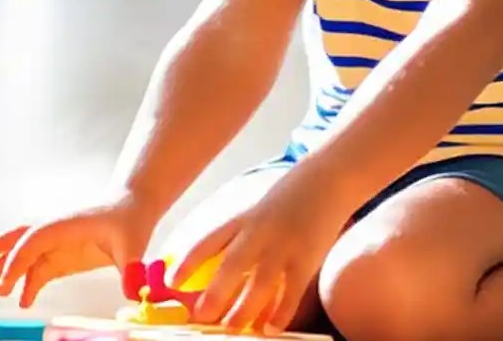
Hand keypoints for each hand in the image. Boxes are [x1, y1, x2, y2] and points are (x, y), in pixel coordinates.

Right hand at [0, 194, 159, 307]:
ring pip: (26, 253)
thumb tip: (135, 295)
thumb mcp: (135, 245)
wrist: (136, 206)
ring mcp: (59, 242)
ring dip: (10, 268)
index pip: (35, 238)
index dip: (18, 258)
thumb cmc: (132, 220)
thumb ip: (131, 270)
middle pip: (20, 236)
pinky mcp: (65, 254)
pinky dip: (29, 282)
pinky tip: (25, 300)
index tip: (5, 281)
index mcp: (68, 223)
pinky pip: (40, 267)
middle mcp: (58, 230)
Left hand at [171, 168, 350, 333]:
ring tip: (231, 329)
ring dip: (244, 309)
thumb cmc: (294, 194)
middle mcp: (260, 232)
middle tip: (199, 316)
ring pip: (260, 283)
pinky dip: (281, 312)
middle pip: (231, 265)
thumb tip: (223, 267)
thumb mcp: (260, 207)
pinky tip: (270, 328)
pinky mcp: (308, 257)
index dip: (187, 263)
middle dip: (213, 293)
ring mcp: (284, 245)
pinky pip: (292, 290)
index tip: (171, 283)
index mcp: (244, 218)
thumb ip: (242, 232)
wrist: (331, 176)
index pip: (209, 241)